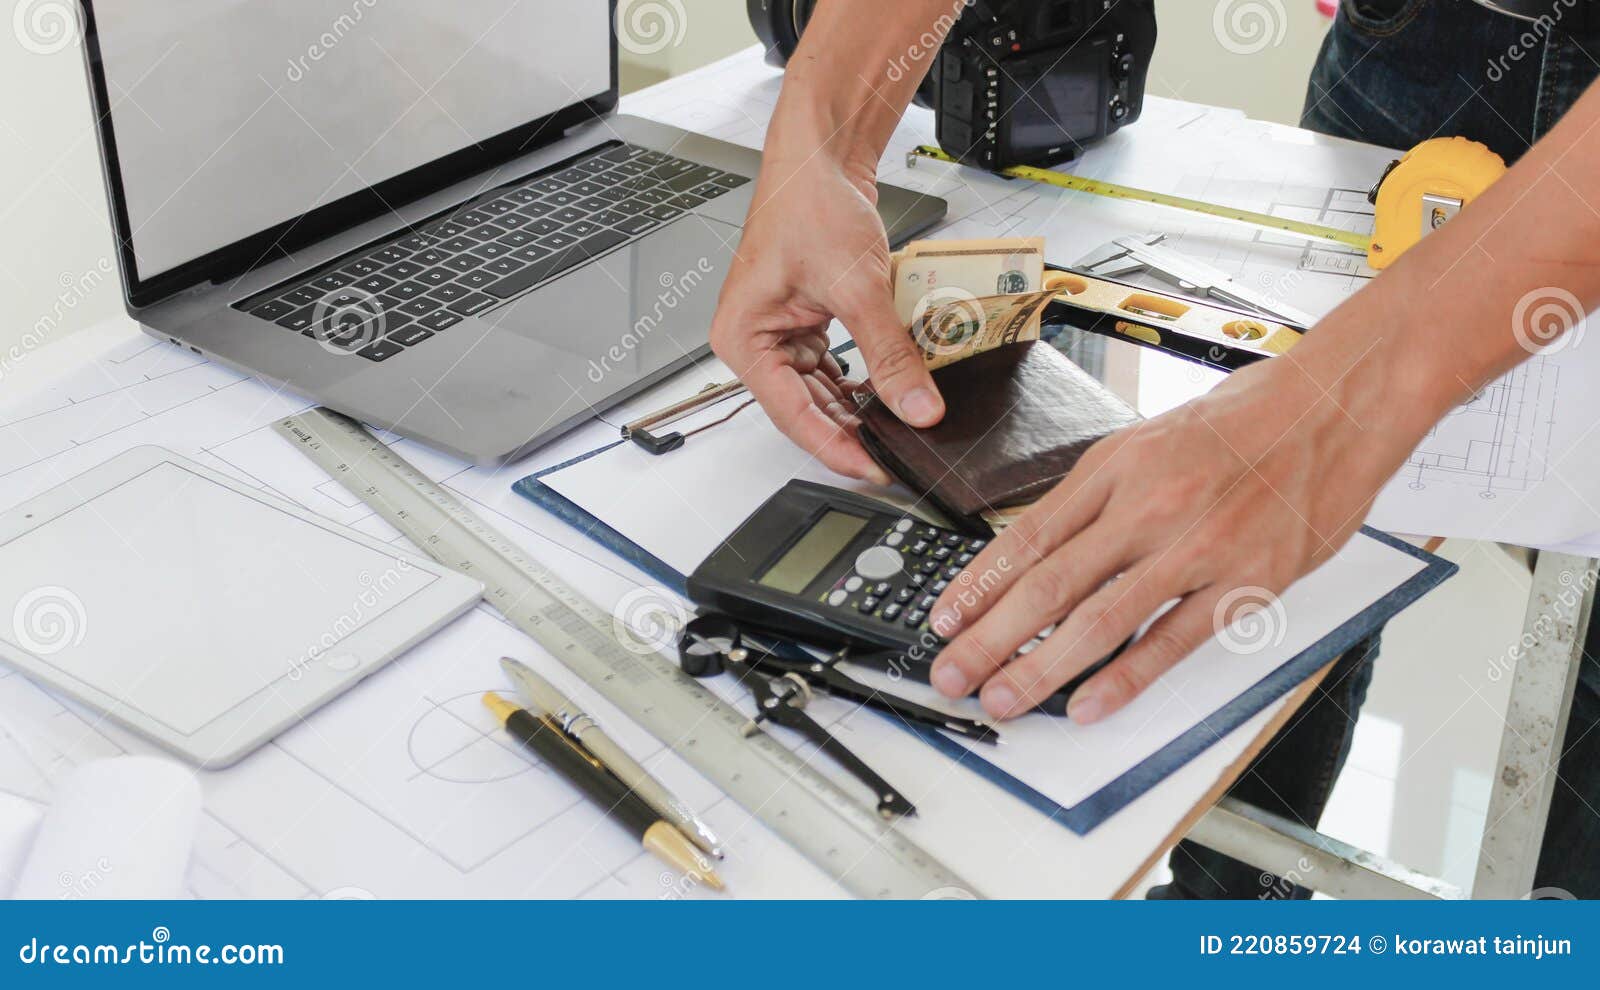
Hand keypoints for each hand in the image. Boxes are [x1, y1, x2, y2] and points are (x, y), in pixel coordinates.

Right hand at [709, 152, 943, 482]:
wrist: (821, 157)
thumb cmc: (808, 204)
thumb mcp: (857, 288)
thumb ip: (889, 354)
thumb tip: (916, 407)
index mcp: (743, 339)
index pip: (791, 416)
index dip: (835, 448)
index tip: (874, 469)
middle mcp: (756, 342)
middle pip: (806, 410)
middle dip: (853, 431)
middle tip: (897, 454)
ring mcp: (782, 334)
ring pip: (824, 393)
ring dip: (860, 409)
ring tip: (900, 427)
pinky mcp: (808, 324)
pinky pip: (836, 368)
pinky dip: (863, 383)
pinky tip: (890, 394)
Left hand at [927, 353, 1417, 722]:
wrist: (1334, 408)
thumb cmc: (1242, 421)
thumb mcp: (1147, 439)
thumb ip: (1095, 497)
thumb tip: (1035, 552)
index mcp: (1114, 468)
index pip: (1027, 537)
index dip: (977, 586)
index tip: (943, 620)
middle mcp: (1146, 506)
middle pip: (1048, 584)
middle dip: (989, 637)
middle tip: (951, 674)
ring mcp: (1195, 547)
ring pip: (1100, 619)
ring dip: (1042, 668)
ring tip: (1002, 698)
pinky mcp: (1245, 582)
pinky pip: (1173, 640)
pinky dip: (1126, 678)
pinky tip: (1088, 705)